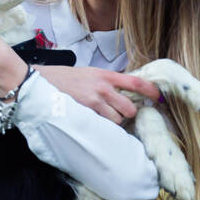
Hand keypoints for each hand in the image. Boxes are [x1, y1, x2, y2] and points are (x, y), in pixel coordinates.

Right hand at [33, 65, 162, 124]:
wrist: (40, 82)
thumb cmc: (62, 78)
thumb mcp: (88, 74)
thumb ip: (105, 82)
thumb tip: (122, 92)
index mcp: (105, 75)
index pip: (137, 82)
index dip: (152, 91)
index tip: (159, 98)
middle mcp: (103, 87)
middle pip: (130, 108)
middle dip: (128, 114)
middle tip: (121, 115)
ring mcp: (94, 101)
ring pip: (117, 120)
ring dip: (113, 122)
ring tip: (102, 119)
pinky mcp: (85, 112)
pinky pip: (102, 125)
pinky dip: (101, 126)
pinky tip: (92, 122)